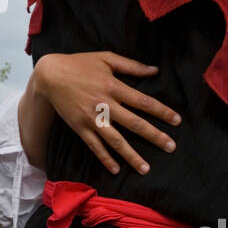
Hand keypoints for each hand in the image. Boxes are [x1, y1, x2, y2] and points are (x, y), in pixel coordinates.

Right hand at [33, 51, 180, 174]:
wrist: (50, 75)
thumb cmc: (80, 64)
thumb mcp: (106, 58)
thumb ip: (131, 66)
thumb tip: (155, 70)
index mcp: (113, 86)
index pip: (143, 101)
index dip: (161, 111)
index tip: (177, 120)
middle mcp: (104, 104)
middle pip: (134, 123)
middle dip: (154, 136)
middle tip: (171, 147)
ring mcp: (91, 118)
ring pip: (116, 140)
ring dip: (132, 155)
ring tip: (146, 169)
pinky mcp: (80, 127)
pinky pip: (95, 146)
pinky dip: (105, 158)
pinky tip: (117, 169)